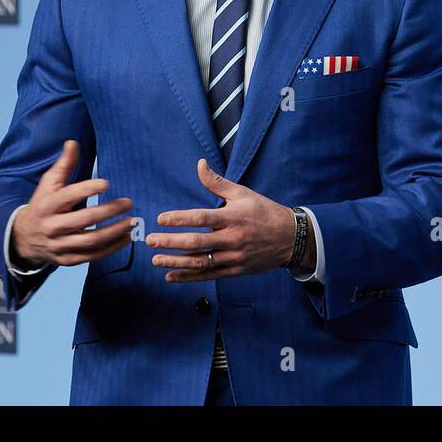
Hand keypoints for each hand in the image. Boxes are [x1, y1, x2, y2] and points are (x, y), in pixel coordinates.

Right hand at [11, 140, 134, 267]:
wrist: (24, 238)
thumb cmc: (43, 205)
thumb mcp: (48, 184)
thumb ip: (63, 165)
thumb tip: (73, 143)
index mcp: (47, 205)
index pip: (69, 196)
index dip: (88, 189)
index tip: (107, 183)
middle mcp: (53, 226)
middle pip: (84, 219)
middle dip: (109, 210)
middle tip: (128, 202)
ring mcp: (60, 245)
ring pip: (91, 240)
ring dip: (115, 231)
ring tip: (132, 221)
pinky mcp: (68, 259)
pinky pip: (93, 256)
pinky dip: (112, 248)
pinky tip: (127, 237)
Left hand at [146, 159, 316, 280]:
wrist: (290, 238)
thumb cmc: (263, 212)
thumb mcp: (242, 193)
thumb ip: (217, 182)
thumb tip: (199, 164)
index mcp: (233, 217)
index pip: (201, 218)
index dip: (179, 219)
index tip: (161, 219)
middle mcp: (232, 238)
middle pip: (196, 243)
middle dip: (170, 242)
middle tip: (150, 241)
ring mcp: (234, 257)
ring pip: (200, 262)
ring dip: (175, 262)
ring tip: (155, 260)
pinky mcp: (235, 270)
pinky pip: (208, 275)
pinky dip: (188, 277)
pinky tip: (171, 275)